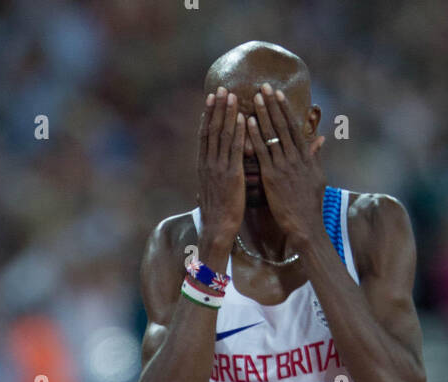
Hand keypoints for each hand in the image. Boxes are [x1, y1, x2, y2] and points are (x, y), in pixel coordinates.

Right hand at [197, 87, 244, 264]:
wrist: (217, 229)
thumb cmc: (217, 213)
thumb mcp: (212, 190)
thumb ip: (212, 176)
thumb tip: (211, 170)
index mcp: (203, 165)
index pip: (205, 134)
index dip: (208, 114)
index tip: (212, 97)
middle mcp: (208, 163)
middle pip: (212, 129)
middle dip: (217, 107)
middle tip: (222, 88)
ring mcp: (218, 168)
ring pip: (222, 135)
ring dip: (227, 113)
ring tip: (232, 95)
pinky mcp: (231, 175)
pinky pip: (234, 149)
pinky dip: (238, 131)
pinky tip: (243, 117)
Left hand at [247, 84, 326, 244]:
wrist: (305, 225)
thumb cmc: (310, 204)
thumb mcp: (318, 178)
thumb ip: (316, 157)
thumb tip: (321, 140)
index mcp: (306, 157)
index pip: (294, 127)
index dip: (285, 109)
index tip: (279, 94)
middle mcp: (295, 158)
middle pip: (282, 125)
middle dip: (272, 105)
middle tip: (263, 86)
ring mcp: (283, 166)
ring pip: (271, 134)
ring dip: (262, 114)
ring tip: (254, 97)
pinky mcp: (272, 177)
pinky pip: (262, 151)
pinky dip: (255, 135)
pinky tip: (248, 121)